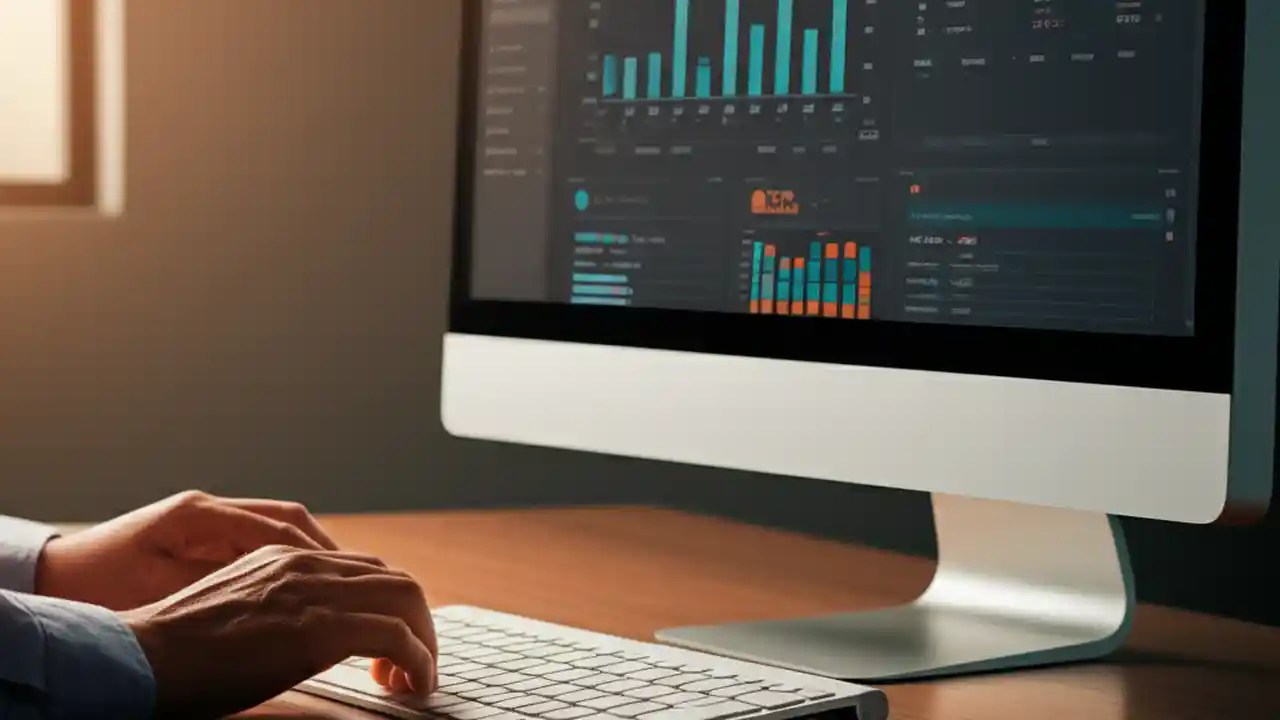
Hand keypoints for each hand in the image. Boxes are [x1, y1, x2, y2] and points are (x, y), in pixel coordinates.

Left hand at [36, 490, 337, 610]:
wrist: (58, 579)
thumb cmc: (98, 588)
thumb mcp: (160, 591)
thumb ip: (220, 585)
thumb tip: (277, 595)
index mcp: (198, 515)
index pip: (277, 528)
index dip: (317, 556)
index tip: (348, 582)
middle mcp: (209, 508)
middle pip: (288, 519)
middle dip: (327, 550)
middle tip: (358, 582)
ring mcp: (208, 519)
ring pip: (279, 527)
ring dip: (311, 554)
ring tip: (339, 586)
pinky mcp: (205, 536)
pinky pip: (260, 542)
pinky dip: (287, 560)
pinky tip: (301, 587)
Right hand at [120, 544, 437, 718]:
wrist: (143, 656)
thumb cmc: (178, 649)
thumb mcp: (237, 607)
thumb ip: (277, 606)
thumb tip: (305, 636)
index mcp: (287, 557)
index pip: (368, 570)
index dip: (391, 608)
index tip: (389, 650)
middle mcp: (308, 565)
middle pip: (398, 581)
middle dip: (419, 625)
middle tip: (410, 668)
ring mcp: (316, 592)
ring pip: (407, 601)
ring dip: (423, 643)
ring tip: (413, 682)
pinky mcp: (319, 628)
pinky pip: (396, 637)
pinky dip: (418, 662)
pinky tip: (411, 688)